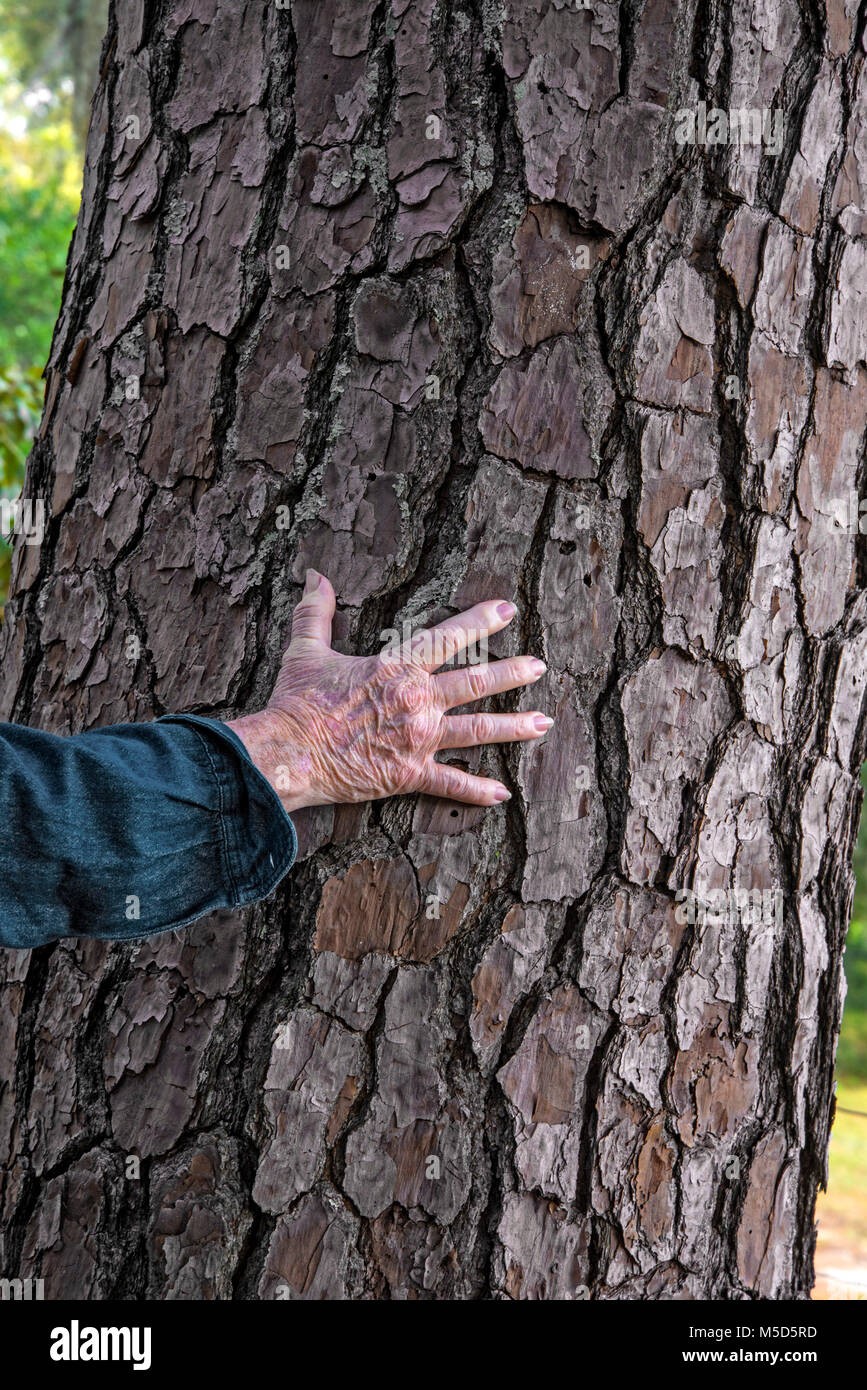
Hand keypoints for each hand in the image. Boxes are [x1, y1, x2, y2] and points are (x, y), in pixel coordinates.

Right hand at [225, 570, 551, 812]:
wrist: (290, 753)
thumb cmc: (298, 703)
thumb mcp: (306, 650)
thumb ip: (316, 611)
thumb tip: (314, 575)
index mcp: (396, 667)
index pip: (448, 637)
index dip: (480, 620)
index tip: (507, 609)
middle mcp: (417, 700)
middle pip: (476, 681)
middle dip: (512, 672)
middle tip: (539, 666)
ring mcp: (418, 738)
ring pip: (478, 729)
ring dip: (514, 726)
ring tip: (544, 722)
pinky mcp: (410, 774)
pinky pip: (451, 783)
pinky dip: (478, 790)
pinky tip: (503, 793)